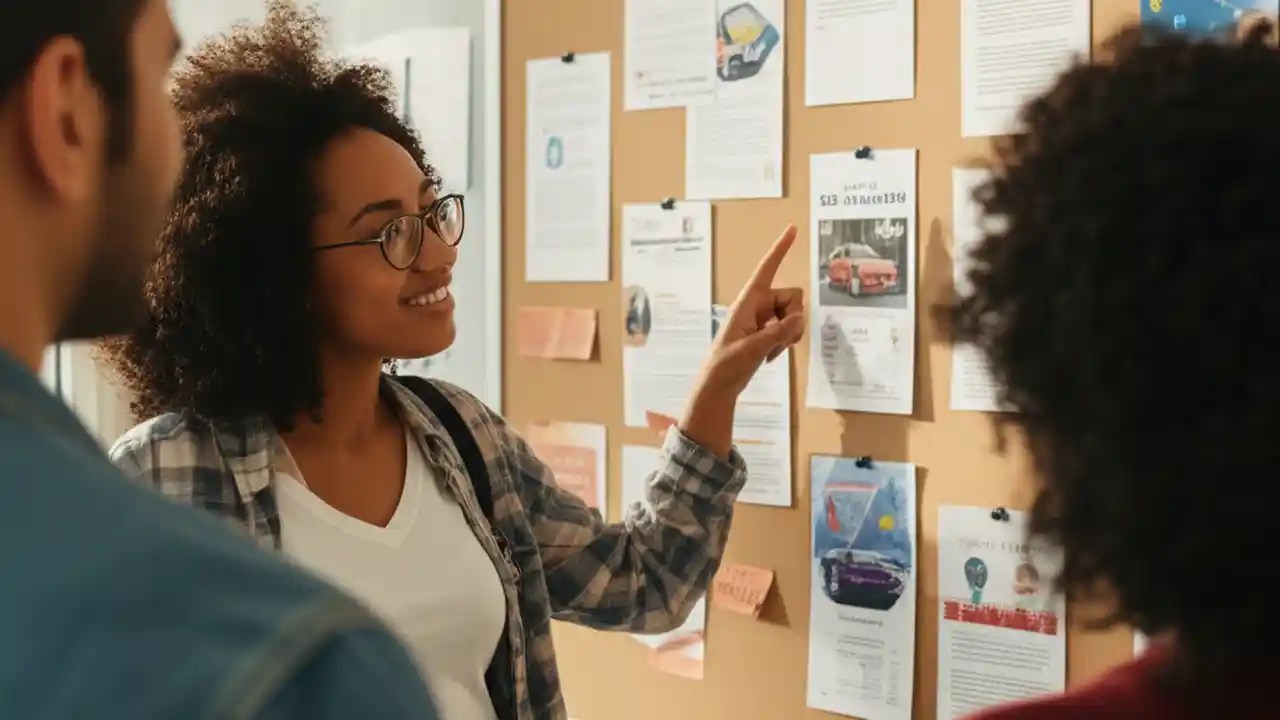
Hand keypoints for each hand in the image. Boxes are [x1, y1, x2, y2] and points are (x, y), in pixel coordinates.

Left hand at [679, 225, 804, 456]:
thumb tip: (798, 319)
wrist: (720, 385)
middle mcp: (758, 304)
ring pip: (794, 314)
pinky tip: (771, 355)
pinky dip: (785, 342)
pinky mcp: (768, 332)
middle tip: (778, 339)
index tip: (791, 229)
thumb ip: (778, 332)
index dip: (780, 248)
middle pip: (793, 296)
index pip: (767, 268)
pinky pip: (790, 328)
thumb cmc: (728, 364)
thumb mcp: (753, 348)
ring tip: (771, 350)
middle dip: (793, 317)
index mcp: (749, 300)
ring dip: (790, 333)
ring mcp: (764, 318)